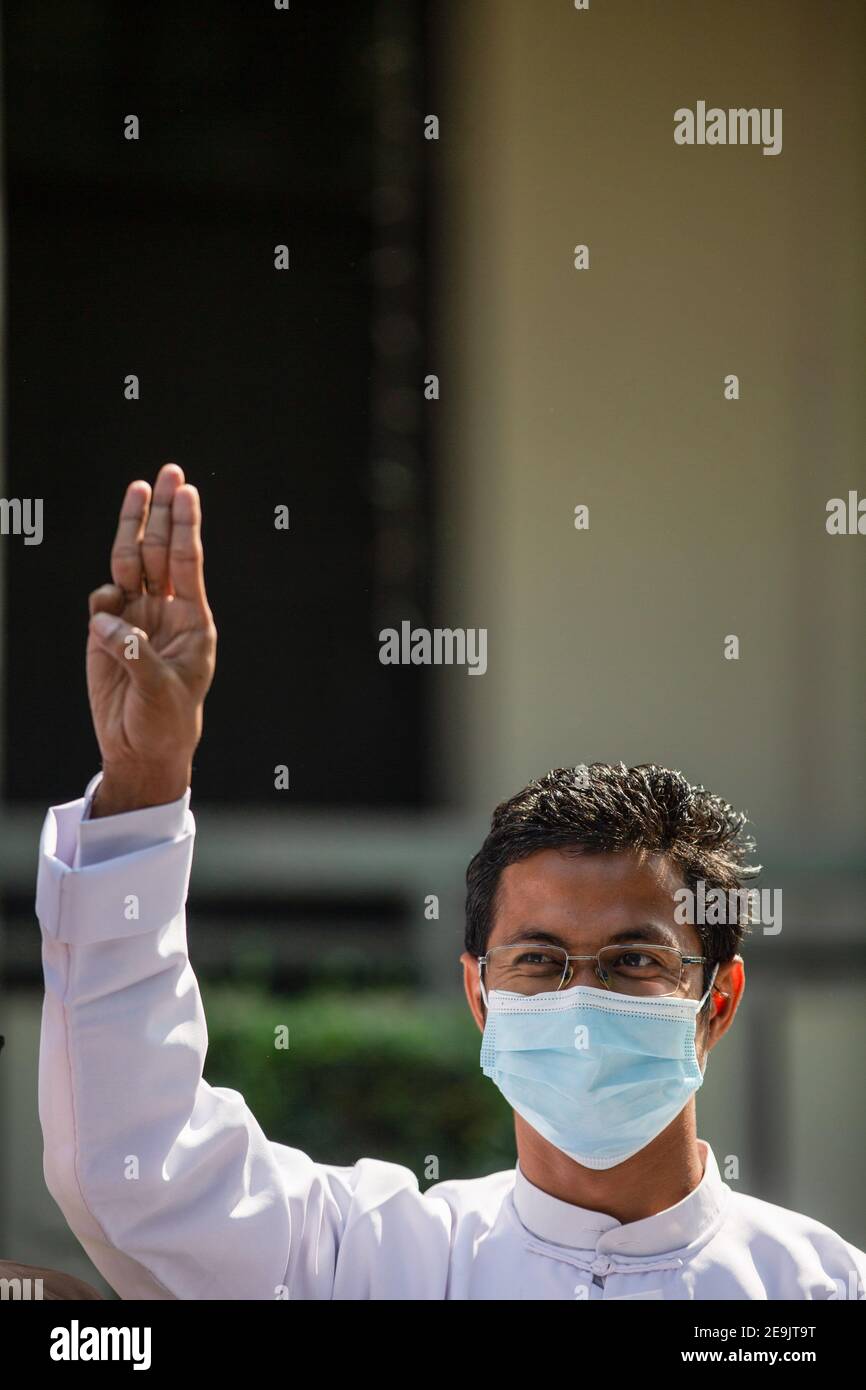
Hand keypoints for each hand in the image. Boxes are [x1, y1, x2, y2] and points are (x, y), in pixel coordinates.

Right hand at [86, 463, 216, 815]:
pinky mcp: (107, 633)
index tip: (186, 491)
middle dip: (163, 512)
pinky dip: (101, 600)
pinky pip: (101, 602)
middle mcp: (165, 612)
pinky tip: (105, 619)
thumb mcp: (160, 689)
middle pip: (161, 551)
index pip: (188, 562)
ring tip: (137, 490)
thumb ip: (134, 650)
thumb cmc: (165, 721)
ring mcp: (135, 619)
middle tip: (167, 472)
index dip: (185, 525)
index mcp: (192, 621)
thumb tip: (106, 618)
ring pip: (130, 564)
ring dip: (132, 528)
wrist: (140, 749)